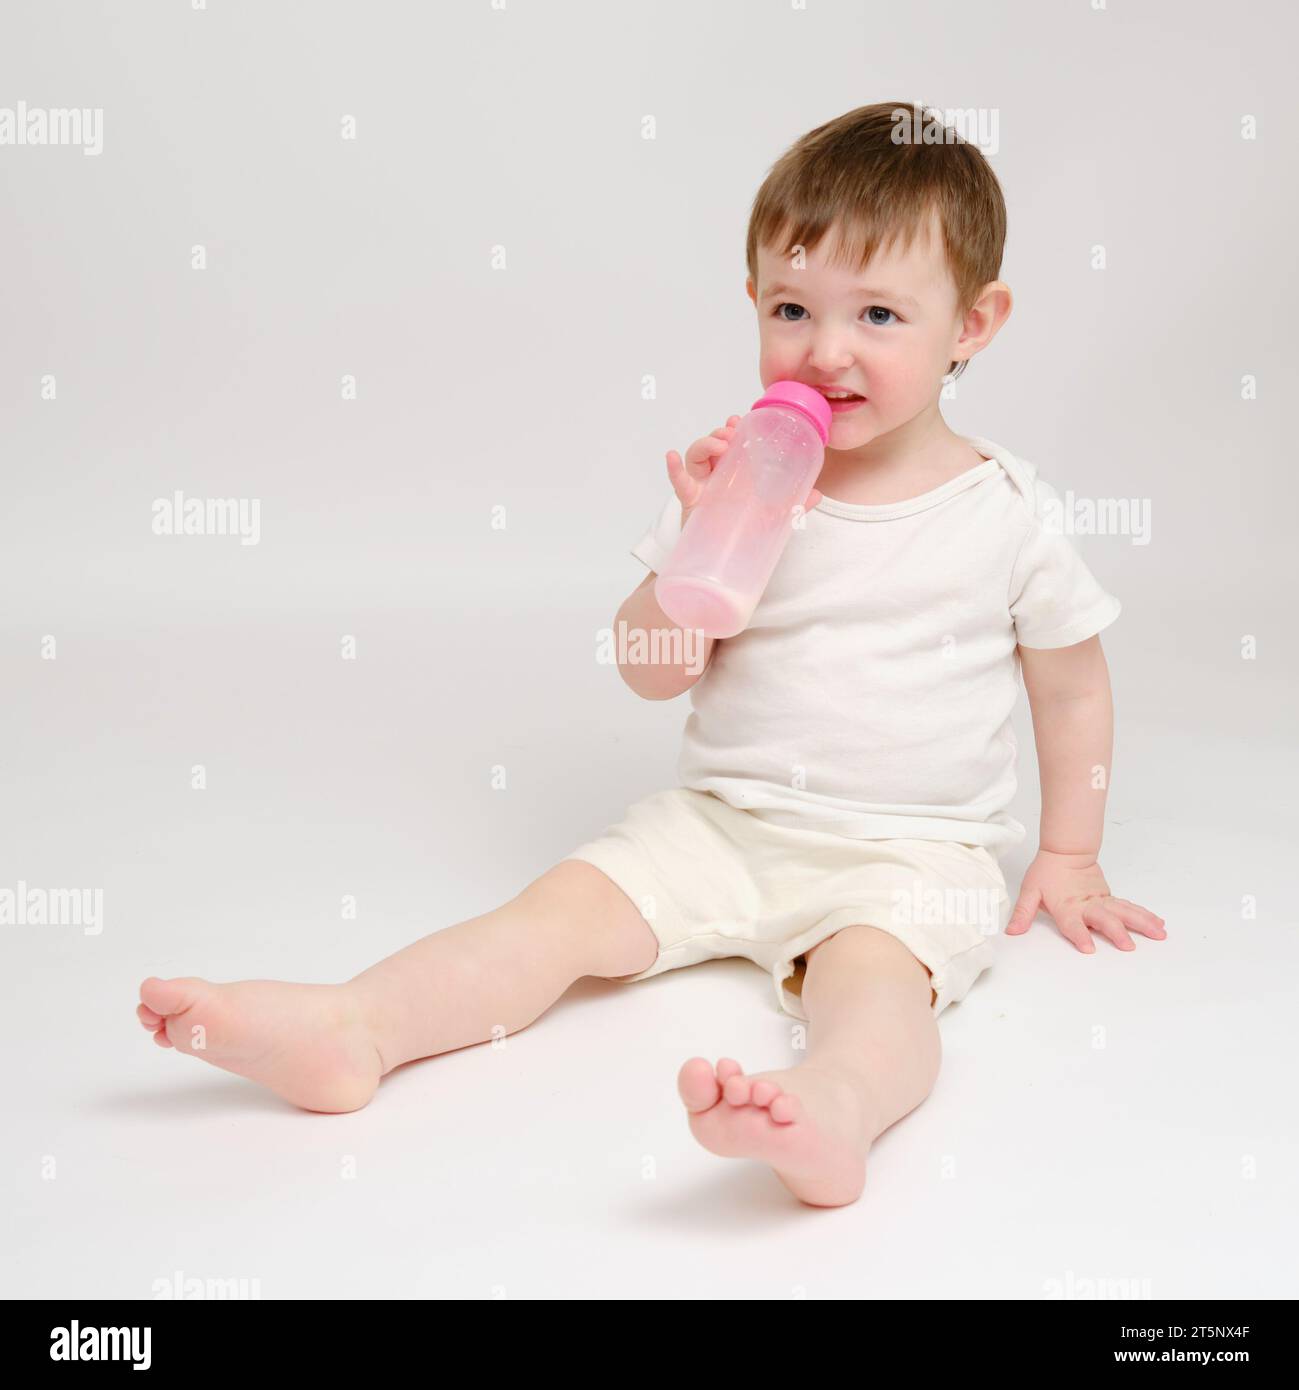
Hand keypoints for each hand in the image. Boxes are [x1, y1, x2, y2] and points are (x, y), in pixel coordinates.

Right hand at [667, 416, 822, 525]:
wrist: (723, 562)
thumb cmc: (744, 534)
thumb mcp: (773, 518)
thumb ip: (794, 507)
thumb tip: (817, 495)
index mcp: (735, 473)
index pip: (732, 443)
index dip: (733, 428)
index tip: (738, 420)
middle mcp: (716, 476)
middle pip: (713, 445)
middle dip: (720, 433)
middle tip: (731, 433)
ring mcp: (701, 486)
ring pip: (696, 456)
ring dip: (705, 444)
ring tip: (718, 445)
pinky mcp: (688, 501)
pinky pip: (678, 481)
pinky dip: (673, 468)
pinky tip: (671, 456)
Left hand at [1006, 850, 1165, 953]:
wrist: (1065, 851)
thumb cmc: (1046, 873)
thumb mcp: (1029, 892)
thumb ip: (1022, 913)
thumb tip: (1012, 931)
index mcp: (1066, 906)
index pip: (1072, 923)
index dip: (1079, 935)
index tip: (1088, 948)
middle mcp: (1086, 905)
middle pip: (1104, 919)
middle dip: (1116, 932)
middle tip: (1128, 946)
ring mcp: (1101, 901)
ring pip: (1124, 912)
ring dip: (1142, 923)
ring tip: (1159, 934)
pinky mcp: (1109, 898)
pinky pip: (1129, 908)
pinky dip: (1144, 915)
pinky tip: (1158, 923)